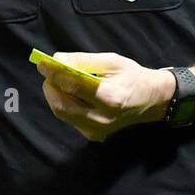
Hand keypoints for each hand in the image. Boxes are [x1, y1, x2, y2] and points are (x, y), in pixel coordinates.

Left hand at [35, 52, 174, 142]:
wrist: (151, 100)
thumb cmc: (132, 76)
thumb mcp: (112, 61)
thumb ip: (84, 61)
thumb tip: (57, 59)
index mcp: (110, 98)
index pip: (73, 87)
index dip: (55, 74)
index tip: (43, 63)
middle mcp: (102, 118)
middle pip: (62, 105)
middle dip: (50, 87)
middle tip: (49, 72)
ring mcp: (97, 130)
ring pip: (62, 113)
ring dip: (55, 95)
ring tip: (59, 80)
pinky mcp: (93, 135)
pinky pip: (69, 118)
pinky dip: (65, 103)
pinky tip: (72, 93)